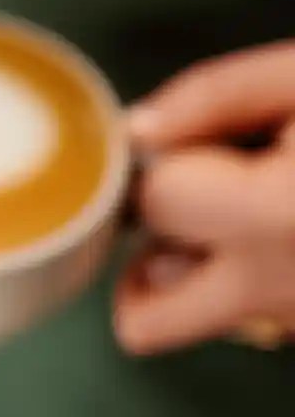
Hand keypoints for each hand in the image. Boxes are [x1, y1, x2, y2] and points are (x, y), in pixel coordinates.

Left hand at [115, 42, 294, 354]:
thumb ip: (215, 96)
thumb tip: (137, 130)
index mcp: (277, 216)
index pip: (156, 202)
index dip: (166, 165)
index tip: (191, 146)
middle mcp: (287, 290)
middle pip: (145, 320)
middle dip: (146, 265)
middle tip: (192, 207)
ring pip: (207, 320)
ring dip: (211, 271)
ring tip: (267, 207)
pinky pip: (262, 319)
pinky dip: (261, 279)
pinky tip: (293, 229)